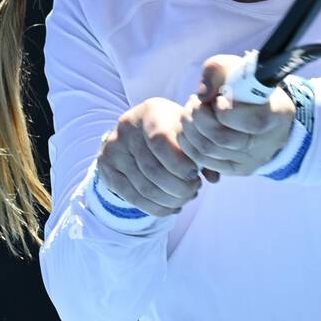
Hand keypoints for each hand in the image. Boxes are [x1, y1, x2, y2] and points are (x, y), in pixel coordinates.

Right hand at [95, 97, 203, 216]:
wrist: (137, 130)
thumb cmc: (173, 130)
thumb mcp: (187, 131)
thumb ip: (202, 150)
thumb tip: (214, 178)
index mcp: (151, 112)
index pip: (161, 142)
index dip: (180, 164)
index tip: (195, 174)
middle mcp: (127, 127)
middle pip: (153, 170)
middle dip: (179, 188)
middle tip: (194, 191)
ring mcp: (113, 149)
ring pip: (144, 188)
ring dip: (170, 200)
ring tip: (186, 199)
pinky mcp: (106, 169)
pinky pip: (133, 197)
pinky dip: (157, 208)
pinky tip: (172, 207)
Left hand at [176, 54, 296, 181]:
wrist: (266, 111)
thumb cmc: (249, 86)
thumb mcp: (238, 67)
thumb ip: (218, 70)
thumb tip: (202, 94)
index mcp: (277, 114)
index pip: (251, 121)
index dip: (225, 110)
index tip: (218, 98)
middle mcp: (267, 142)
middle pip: (222, 138)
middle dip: (199, 118)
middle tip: (194, 102)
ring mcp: (252, 160)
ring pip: (208, 151)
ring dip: (190, 129)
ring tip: (191, 112)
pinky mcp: (236, 169)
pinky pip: (205, 161)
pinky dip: (189, 143)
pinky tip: (190, 128)